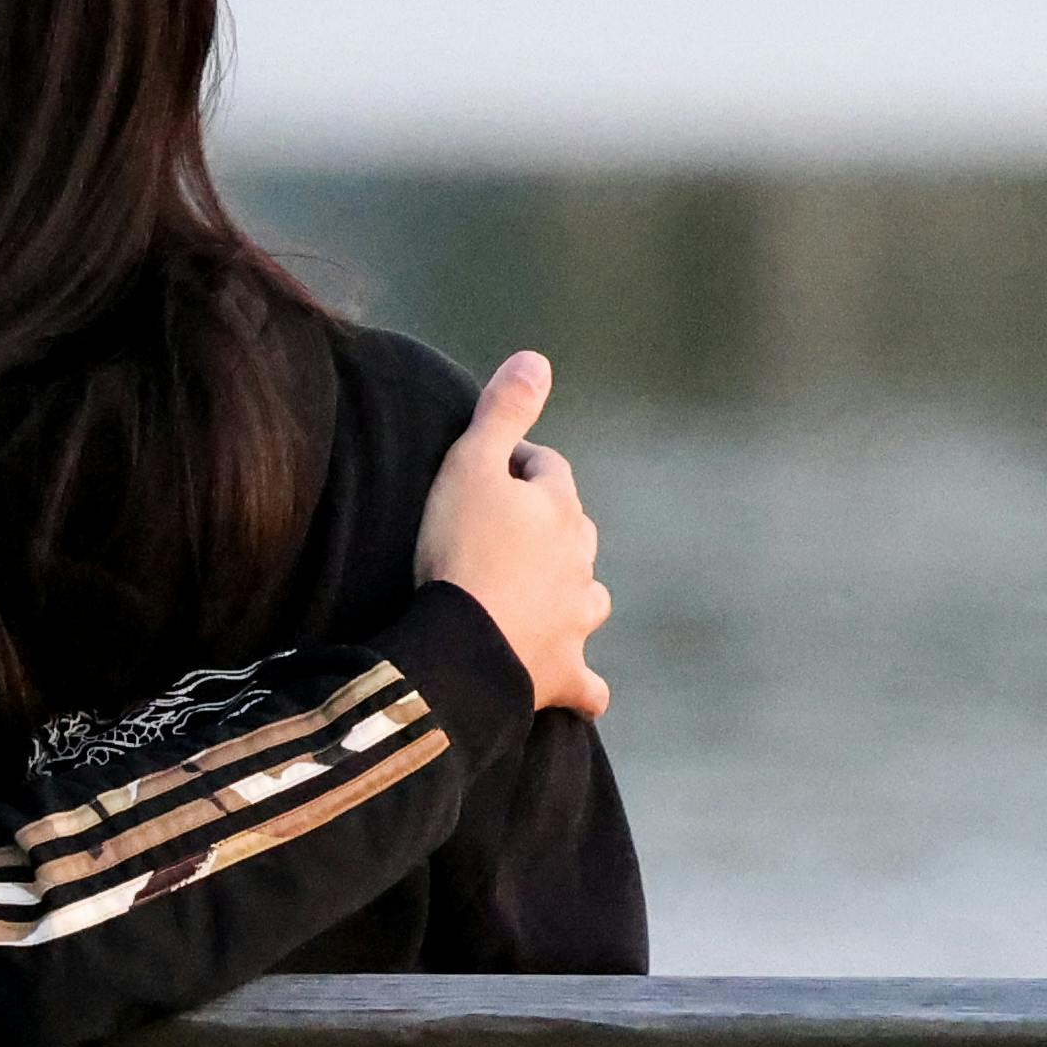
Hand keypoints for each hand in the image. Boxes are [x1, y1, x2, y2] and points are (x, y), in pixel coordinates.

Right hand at [413, 347, 610, 718]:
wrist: (464, 645)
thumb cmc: (459, 549)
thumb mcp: (469, 465)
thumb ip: (503, 411)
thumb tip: (536, 358)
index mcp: (559, 510)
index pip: (547, 471)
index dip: (517, 466)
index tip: (487, 471)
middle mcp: (579, 564)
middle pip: (572, 532)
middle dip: (545, 526)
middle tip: (499, 532)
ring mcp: (575, 622)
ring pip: (587, 599)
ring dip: (569, 595)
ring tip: (536, 598)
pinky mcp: (563, 676)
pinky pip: (587, 684)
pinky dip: (583, 683)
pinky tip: (578, 688)